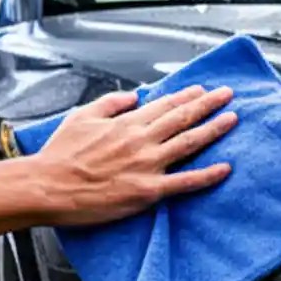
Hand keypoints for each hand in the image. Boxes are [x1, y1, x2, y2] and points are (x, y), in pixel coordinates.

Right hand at [29, 85, 236, 226]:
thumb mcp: (81, 116)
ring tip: (232, 119)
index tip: (203, 90)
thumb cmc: (60, 155)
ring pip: (189, 142)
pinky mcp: (148, 190)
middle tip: (228, 95)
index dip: (187, 96)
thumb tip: (134, 95)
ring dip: (213, 129)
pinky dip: (207, 174)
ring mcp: (147, 164)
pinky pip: (185, 182)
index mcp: (126, 122)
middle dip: (208, 104)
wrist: (48, 187)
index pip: (164, 105)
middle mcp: (141, 139)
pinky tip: (225, 168)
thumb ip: (111, 103)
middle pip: (182, 117)